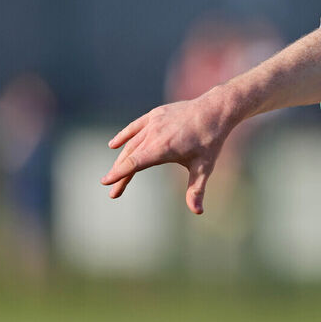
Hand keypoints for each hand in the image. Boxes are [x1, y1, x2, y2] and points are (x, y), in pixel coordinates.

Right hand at [100, 88, 238, 214]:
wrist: (216, 109)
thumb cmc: (211, 140)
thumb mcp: (204, 167)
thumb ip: (196, 190)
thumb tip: (198, 212)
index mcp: (162, 148)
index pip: (133, 164)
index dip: (118, 174)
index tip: (105, 182)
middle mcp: (153, 134)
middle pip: (130, 157)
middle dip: (120, 175)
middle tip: (115, 192)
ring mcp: (153, 122)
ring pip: (132, 143)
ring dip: (122, 159)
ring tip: (116, 174)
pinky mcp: (156, 114)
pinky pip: (135, 126)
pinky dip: (124, 135)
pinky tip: (114, 145)